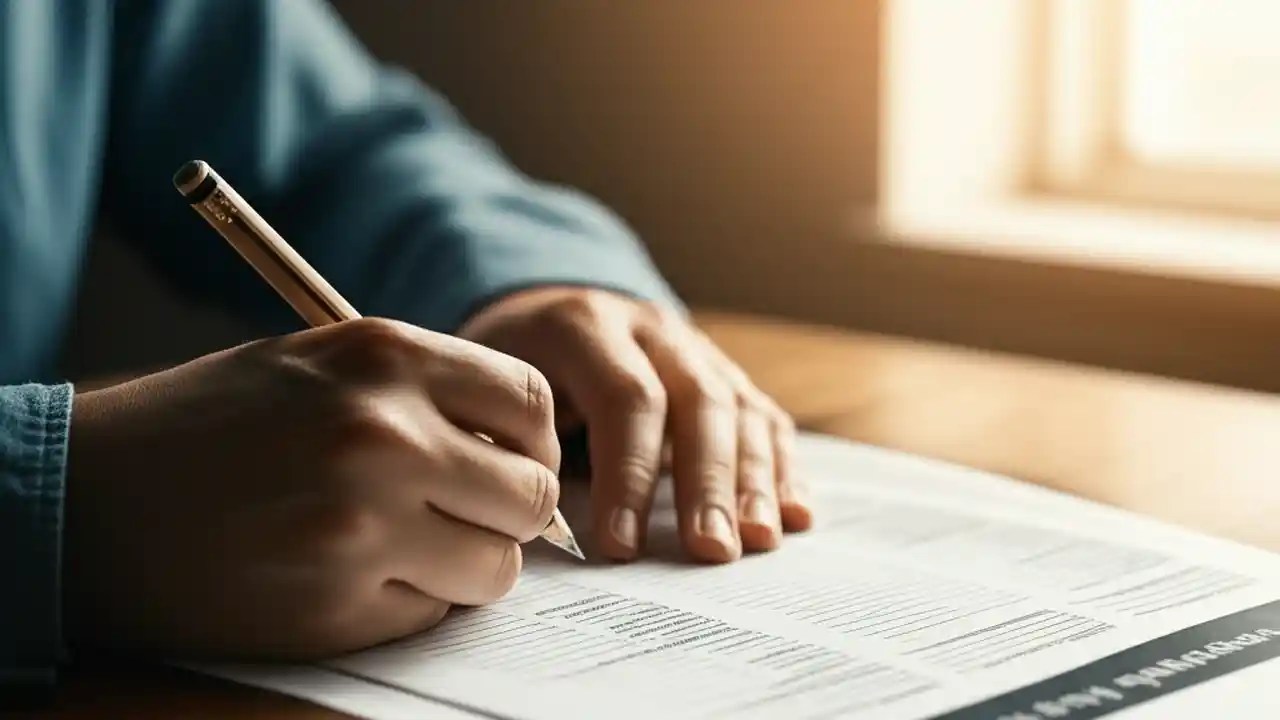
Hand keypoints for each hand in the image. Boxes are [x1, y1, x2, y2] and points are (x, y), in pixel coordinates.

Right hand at [65, 318, 559, 659]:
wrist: (94, 500)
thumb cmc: (212, 426)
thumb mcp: (321, 366)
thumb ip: (424, 396)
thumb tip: (521, 453)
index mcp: (385, 354)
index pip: (531, 403)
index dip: (533, 444)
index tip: (512, 463)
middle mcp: (386, 433)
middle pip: (532, 494)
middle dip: (510, 515)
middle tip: (466, 517)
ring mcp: (364, 524)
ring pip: (495, 568)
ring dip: (466, 567)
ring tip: (404, 548)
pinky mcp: (336, 605)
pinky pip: (432, 613)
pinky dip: (410, 603)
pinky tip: (350, 575)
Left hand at [460, 288, 812, 563]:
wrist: (547, 304)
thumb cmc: (514, 364)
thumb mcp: (494, 384)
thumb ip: (517, 438)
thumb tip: (542, 518)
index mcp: (587, 327)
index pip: (625, 399)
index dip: (627, 476)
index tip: (621, 548)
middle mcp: (653, 330)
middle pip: (699, 402)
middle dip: (708, 483)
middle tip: (712, 551)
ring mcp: (696, 348)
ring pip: (740, 408)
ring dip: (755, 480)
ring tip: (760, 541)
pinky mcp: (725, 373)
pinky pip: (763, 416)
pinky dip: (782, 467)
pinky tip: (795, 513)